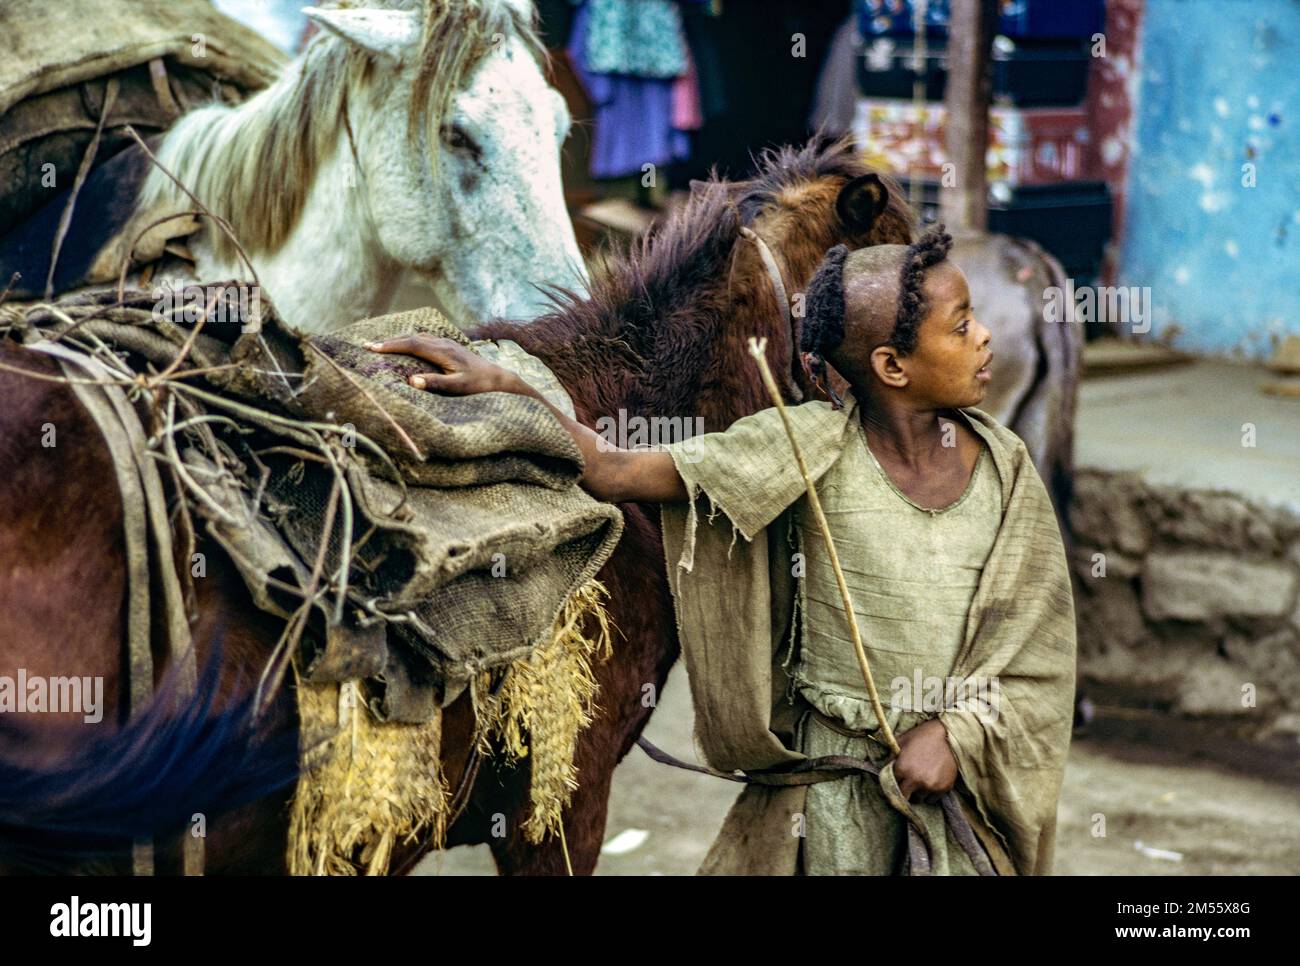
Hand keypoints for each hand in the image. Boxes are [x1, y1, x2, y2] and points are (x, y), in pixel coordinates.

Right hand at [365, 334, 519, 395]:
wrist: (498, 378)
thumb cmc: (478, 386)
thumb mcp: (457, 388)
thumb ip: (435, 383)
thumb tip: (411, 381)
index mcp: (443, 352)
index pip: (411, 344)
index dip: (391, 345)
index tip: (372, 349)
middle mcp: (443, 343)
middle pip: (411, 337)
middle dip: (389, 342)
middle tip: (367, 346)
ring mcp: (447, 343)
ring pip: (417, 337)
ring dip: (398, 340)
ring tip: (380, 346)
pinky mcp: (449, 347)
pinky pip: (424, 340)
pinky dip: (409, 342)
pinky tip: (404, 347)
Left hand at [891, 718, 958, 804]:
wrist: (949, 735)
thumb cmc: (922, 736)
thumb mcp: (901, 742)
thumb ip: (890, 758)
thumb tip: (884, 771)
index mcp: (902, 768)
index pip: (889, 786)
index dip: (888, 786)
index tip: (888, 788)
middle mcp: (915, 779)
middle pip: (902, 797)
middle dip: (901, 794)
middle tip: (903, 789)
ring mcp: (930, 785)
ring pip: (918, 799)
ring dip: (916, 793)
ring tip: (919, 782)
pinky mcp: (943, 788)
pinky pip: (931, 799)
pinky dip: (929, 794)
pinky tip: (930, 782)